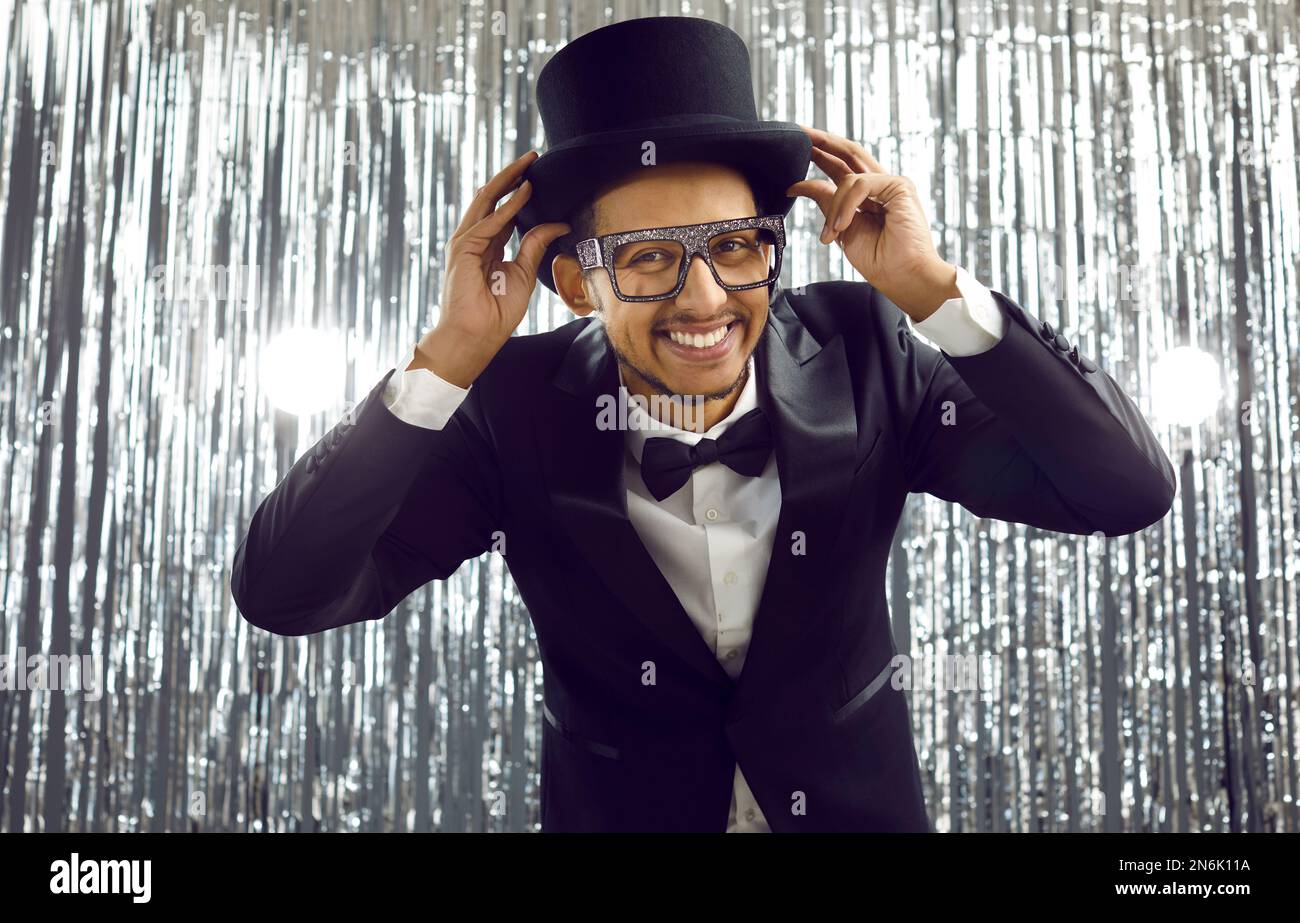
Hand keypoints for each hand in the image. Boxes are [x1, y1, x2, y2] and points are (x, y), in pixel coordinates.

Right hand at [413, 150, 570, 386]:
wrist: (477, 335)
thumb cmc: (497, 312)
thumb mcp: (525, 272)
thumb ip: (536, 245)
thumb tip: (557, 223)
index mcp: (487, 246)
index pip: (503, 210)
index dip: (519, 192)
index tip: (537, 176)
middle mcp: (474, 240)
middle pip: (492, 199)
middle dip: (511, 177)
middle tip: (531, 157)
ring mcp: (465, 243)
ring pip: (486, 201)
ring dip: (507, 181)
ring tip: (527, 164)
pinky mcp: (462, 249)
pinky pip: (488, 222)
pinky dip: (507, 207)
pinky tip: (524, 193)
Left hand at [785, 125, 958, 320]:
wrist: (905, 278)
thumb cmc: (880, 261)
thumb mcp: (842, 229)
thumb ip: (828, 204)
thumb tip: (802, 185)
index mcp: (868, 196)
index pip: (841, 167)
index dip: (820, 155)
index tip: (796, 148)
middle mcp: (880, 186)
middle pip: (848, 153)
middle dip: (822, 142)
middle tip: (799, 131)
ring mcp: (891, 184)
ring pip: (849, 173)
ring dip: (834, 204)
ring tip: (831, 234)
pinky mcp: (900, 186)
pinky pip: (860, 184)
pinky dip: (846, 205)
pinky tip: (842, 226)